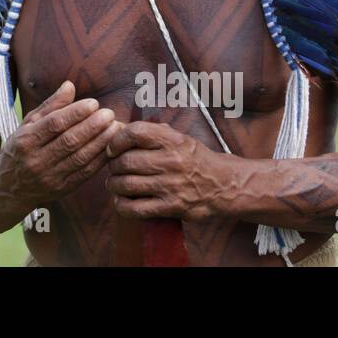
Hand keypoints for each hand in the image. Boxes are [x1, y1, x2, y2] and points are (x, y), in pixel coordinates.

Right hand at [0, 80, 121, 207]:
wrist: (10, 187)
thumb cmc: (21, 148)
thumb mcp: (27, 124)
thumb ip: (50, 106)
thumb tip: (70, 86)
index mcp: (25, 140)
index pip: (54, 124)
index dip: (75, 113)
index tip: (93, 103)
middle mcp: (36, 160)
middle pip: (69, 141)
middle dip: (92, 126)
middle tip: (109, 113)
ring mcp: (49, 177)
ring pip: (80, 158)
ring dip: (101, 141)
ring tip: (115, 127)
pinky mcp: (62, 189)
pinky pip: (85, 173)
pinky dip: (100, 158)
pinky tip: (111, 146)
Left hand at [105, 121, 231, 222]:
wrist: (224, 185)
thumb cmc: (195, 159)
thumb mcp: (179, 138)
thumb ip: (152, 132)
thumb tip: (117, 128)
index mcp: (173, 140)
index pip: (136, 132)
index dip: (117, 140)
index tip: (112, 148)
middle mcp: (172, 161)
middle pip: (127, 161)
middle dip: (113, 166)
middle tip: (113, 168)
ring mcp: (172, 186)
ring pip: (127, 185)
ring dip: (114, 185)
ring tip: (114, 184)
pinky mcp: (172, 207)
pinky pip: (137, 209)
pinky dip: (122, 205)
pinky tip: (121, 201)